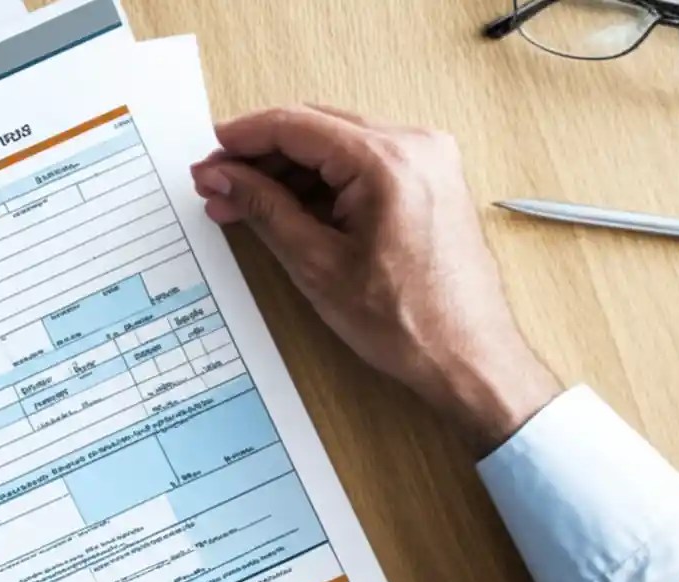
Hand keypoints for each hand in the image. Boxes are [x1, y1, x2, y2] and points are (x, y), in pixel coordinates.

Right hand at [190, 105, 560, 451]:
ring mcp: (428, 159)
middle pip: (315, 129)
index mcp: (387, 161)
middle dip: (261, 157)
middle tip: (217, 184)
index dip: (243, 139)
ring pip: (337, 145)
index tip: (209, 156)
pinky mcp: (430, 179)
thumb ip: (264, 209)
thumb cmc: (407, 323)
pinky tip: (287, 208)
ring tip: (242, 203)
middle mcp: (414, 145)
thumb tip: (224, 179)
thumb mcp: (316, 264)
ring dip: (289, 171)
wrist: (469, 357)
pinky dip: (323, 182)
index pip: (296, 126)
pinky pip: (363, 164)